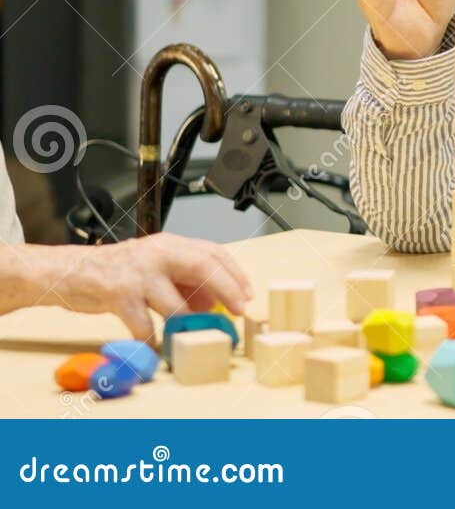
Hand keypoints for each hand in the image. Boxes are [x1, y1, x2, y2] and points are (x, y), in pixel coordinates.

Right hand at [34, 234, 253, 341]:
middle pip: (204, 267)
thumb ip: (183, 281)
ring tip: (194, 336)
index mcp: (170, 244)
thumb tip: (214, 303)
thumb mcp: (155, 268)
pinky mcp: (118, 294)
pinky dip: (153, 340)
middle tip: (238, 311)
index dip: (234, 273)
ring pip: (175, 305)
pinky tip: (156, 346)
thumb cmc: (116, 271)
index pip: (213, 252)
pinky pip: (145, 325)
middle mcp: (158, 254)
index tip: (247, 294)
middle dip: (227, 291)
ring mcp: (139, 274)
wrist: (69, 271)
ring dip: (187, 326)